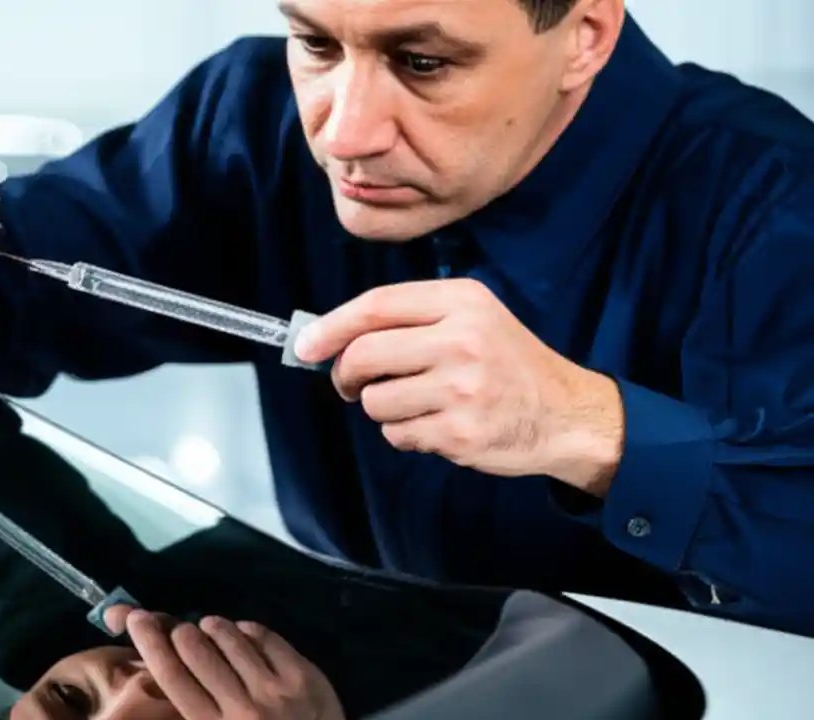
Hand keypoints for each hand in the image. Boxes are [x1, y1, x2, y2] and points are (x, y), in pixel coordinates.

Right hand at [105, 606, 344, 719]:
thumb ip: (193, 712)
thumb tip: (166, 669)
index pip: (172, 676)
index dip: (150, 642)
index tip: (138, 619)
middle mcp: (242, 710)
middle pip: (197, 650)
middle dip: (182, 632)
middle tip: (181, 631)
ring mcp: (276, 691)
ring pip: (231, 637)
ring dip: (214, 626)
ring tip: (209, 627)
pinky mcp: (304, 677)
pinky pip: (265, 636)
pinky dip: (248, 629)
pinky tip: (243, 633)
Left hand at [294, 278, 622, 495]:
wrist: (565, 413)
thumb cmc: (505, 363)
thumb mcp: (471, 318)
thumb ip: (407, 321)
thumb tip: (325, 340)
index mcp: (462, 302)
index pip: (375, 307)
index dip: (331, 328)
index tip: (305, 346)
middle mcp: (463, 340)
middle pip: (364, 355)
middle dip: (345, 375)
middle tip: (350, 385)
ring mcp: (462, 388)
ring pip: (375, 401)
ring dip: (383, 408)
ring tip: (420, 404)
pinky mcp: (459, 432)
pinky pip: (397, 434)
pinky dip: (406, 434)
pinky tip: (438, 425)